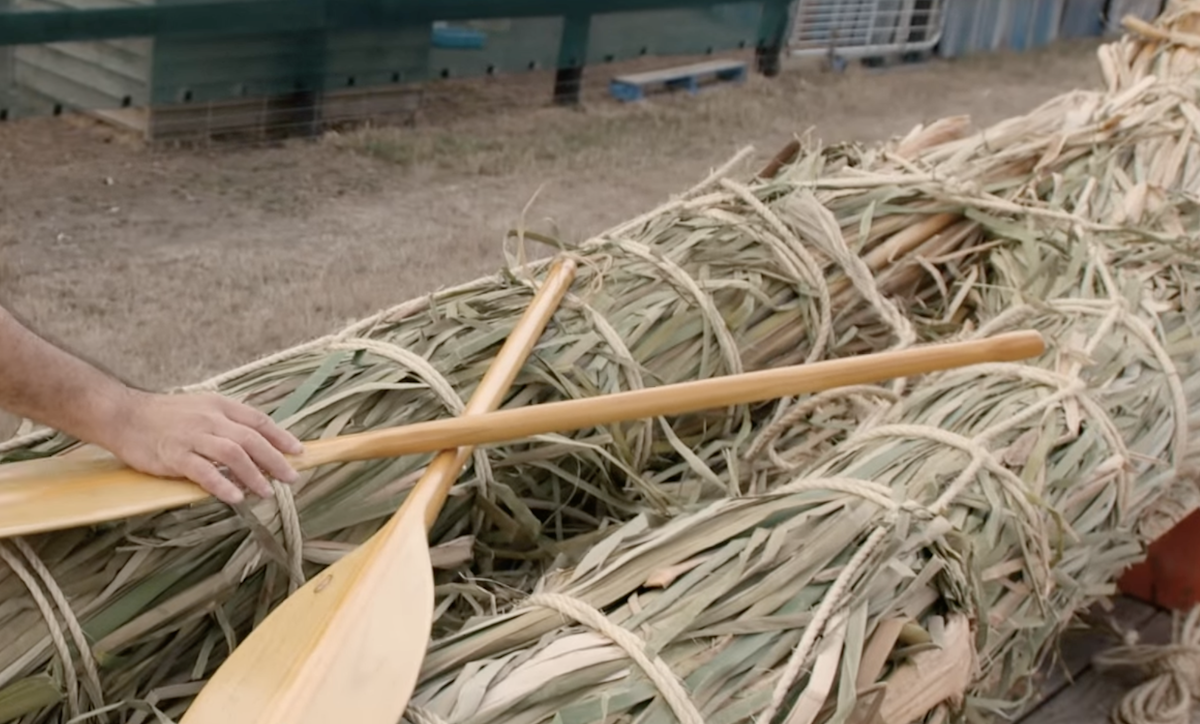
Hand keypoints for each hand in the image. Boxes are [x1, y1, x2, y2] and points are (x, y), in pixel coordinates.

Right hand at [101, 390, 303, 503]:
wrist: (123, 415)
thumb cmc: (164, 415)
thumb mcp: (201, 407)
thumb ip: (227, 422)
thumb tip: (255, 440)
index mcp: (219, 406)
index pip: (258, 420)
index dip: (280, 436)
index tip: (298, 451)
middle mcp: (210, 419)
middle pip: (251, 439)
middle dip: (275, 459)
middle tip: (291, 477)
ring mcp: (192, 436)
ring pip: (233, 454)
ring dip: (255, 474)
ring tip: (268, 491)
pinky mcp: (174, 455)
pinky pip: (204, 471)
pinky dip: (223, 484)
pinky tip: (236, 497)